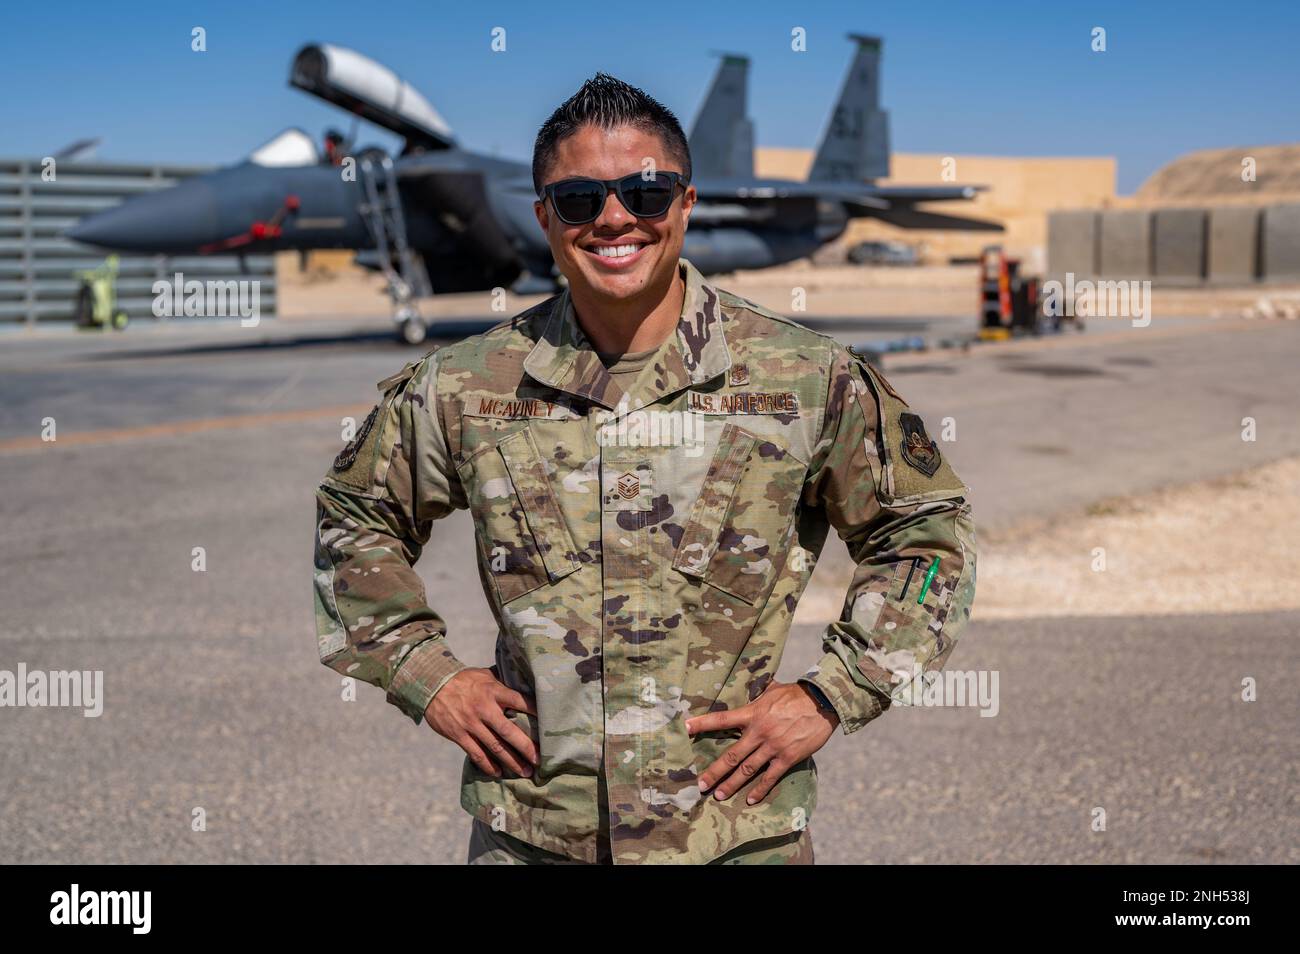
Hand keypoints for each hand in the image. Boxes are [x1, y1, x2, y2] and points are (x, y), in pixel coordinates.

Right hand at [424, 668, 538, 777]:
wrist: (431, 685)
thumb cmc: (463, 679)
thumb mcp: (484, 674)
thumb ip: (503, 681)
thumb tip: (524, 678)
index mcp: (493, 691)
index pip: (520, 701)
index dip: (535, 712)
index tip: (549, 725)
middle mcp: (484, 709)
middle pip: (509, 731)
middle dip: (526, 747)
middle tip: (540, 760)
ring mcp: (471, 724)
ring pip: (495, 747)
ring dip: (511, 761)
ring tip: (525, 772)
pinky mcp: (459, 735)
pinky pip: (476, 754)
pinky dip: (488, 765)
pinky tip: (498, 773)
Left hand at [685, 682, 838, 804]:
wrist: (823, 703)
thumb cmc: (797, 694)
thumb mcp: (773, 689)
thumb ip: (757, 693)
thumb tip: (747, 683)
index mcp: (753, 713)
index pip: (722, 719)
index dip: (702, 723)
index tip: (685, 728)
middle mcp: (759, 732)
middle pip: (732, 755)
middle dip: (714, 771)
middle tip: (700, 784)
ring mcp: (773, 746)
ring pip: (747, 770)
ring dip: (732, 784)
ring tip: (718, 795)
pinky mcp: (788, 757)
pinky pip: (770, 777)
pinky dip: (760, 790)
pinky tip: (750, 800)